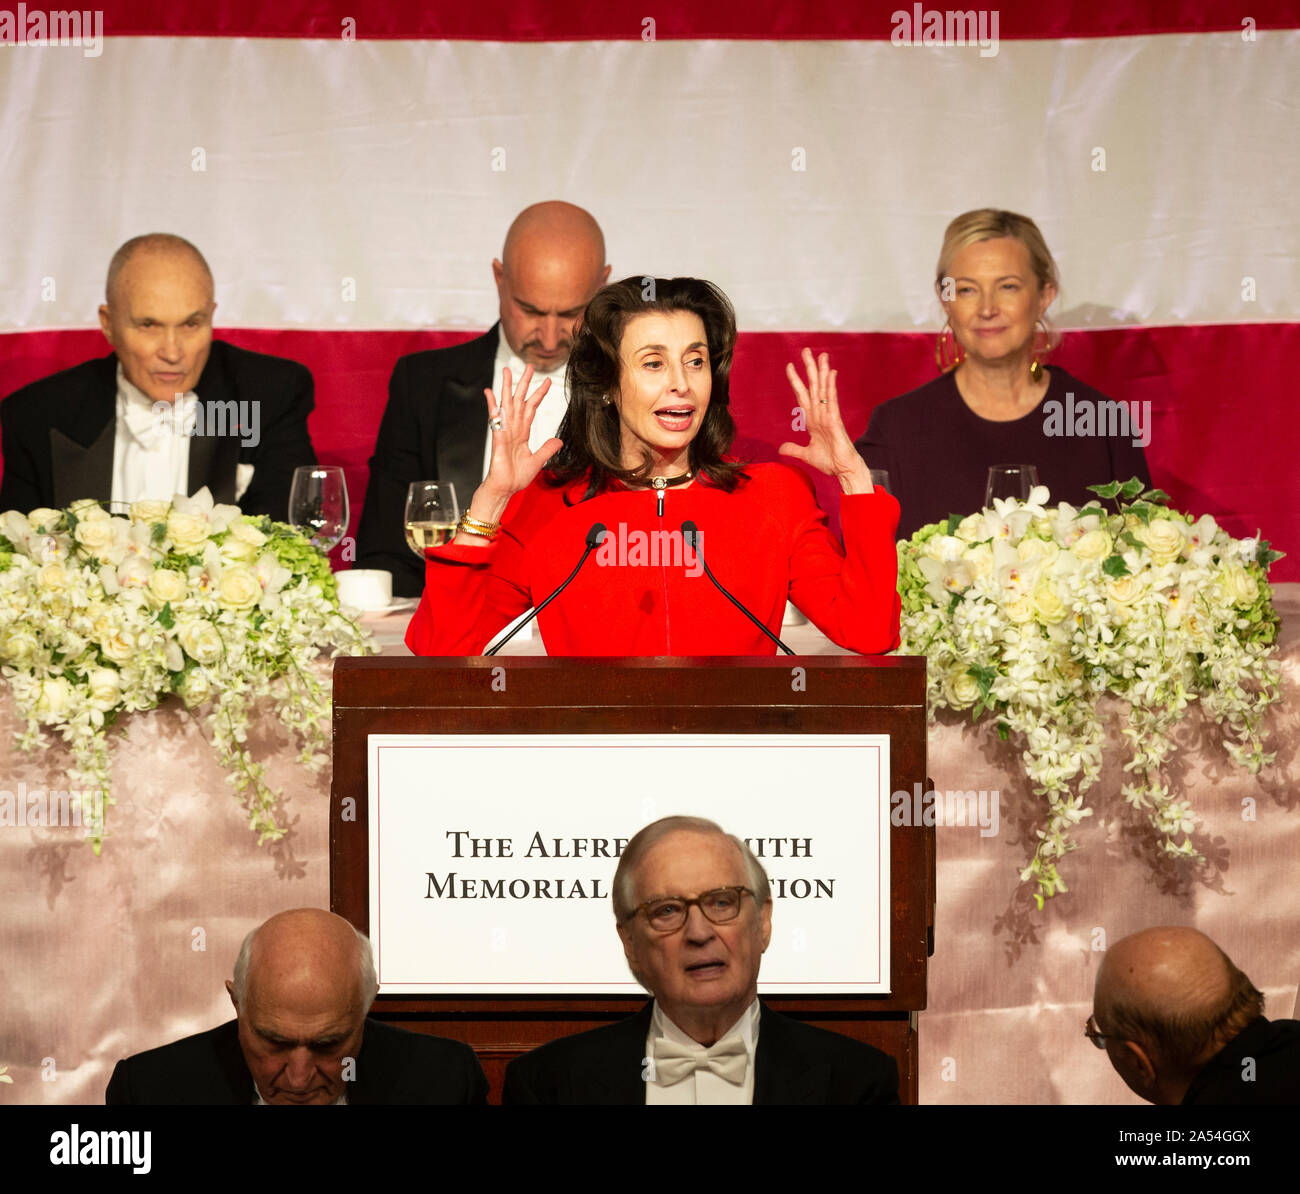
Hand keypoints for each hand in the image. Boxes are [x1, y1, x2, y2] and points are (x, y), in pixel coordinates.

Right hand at [479, 365, 562, 505]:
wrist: (504, 489)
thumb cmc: (515, 477)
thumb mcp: (537, 462)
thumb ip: (547, 449)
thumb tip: (559, 441)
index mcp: (522, 433)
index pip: (531, 408)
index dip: (538, 394)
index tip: (547, 382)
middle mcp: (513, 429)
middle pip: (519, 400)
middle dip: (524, 383)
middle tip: (528, 366)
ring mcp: (504, 431)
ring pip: (507, 404)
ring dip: (507, 388)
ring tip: (507, 371)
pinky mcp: (498, 438)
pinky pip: (495, 419)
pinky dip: (492, 406)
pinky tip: (490, 393)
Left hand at [778, 349, 873, 493]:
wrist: (843, 470)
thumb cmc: (830, 462)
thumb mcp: (806, 455)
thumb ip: (794, 449)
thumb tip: (781, 448)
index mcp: (813, 419)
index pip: (802, 395)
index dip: (796, 381)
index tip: (790, 366)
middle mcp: (820, 413)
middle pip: (813, 386)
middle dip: (809, 368)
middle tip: (806, 350)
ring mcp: (828, 415)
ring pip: (823, 389)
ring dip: (821, 372)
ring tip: (821, 355)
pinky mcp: (835, 420)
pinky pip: (832, 400)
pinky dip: (830, 386)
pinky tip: (830, 373)